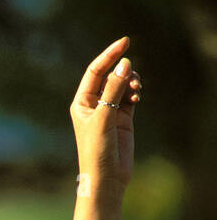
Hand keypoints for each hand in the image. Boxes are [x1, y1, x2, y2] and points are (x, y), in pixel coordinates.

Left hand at [70, 35, 140, 191]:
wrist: (106, 178)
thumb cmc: (97, 150)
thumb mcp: (104, 117)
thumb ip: (114, 90)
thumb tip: (125, 64)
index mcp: (81, 102)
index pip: (95, 71)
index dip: (109, 55)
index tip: (125, 41)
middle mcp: (94, 104)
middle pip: (110, 75)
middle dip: (123, 70)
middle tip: (133, 78)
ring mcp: (110, 110)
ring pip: (122, 84)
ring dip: (131, 81)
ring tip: (136, 89)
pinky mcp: (123, 119)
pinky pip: (130, 96)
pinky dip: (135, 91)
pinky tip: (137, 96)